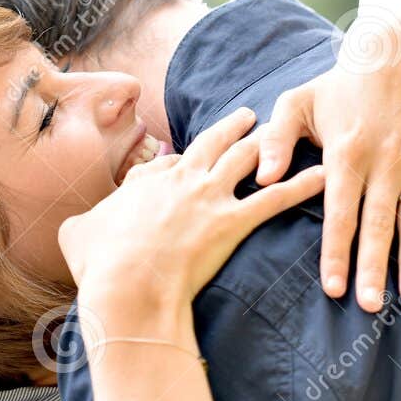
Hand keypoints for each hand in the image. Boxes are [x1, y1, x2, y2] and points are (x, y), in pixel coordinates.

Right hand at [58, 107, 326, 308]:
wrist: (127, 285)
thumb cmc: (100, 265)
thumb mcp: (76, 235)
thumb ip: (80, 224)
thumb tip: (75, 228)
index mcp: (146, 182)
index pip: (168, 161)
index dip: (180, 160)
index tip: (187, 158)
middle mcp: (182, 180)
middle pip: (212, 143)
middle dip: (231, 126)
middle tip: (247, 114)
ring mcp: (209, 198)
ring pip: (246, 158)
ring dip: (267, 141)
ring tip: (284, 128)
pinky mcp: (233, 223)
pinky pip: (275, 199)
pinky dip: (303, 185)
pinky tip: (325, 176)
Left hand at [255, 0, 400, 312]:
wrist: (396, 56)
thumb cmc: (338, 87)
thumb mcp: (297, 103)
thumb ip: (276, 141)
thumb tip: (262, 179)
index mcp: (348, 153)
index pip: (340, 212)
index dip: (336, 252)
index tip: (333, 287)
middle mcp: (385, 162)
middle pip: (377, 225)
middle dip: (373, 267)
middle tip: (370, 306)